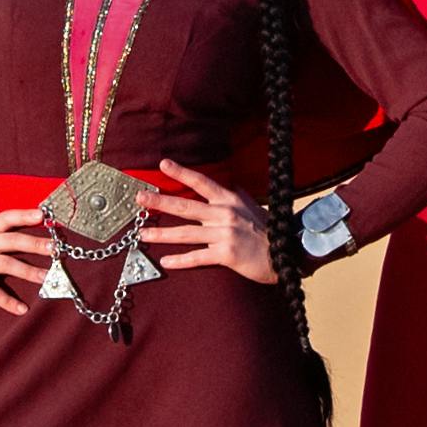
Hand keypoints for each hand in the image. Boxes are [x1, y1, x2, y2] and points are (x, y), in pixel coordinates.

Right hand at [0, 205, 57, 313]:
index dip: (24, 215)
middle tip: (56, 249)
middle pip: (10, 240)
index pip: (6, 217)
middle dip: (34, 244)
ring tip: (46, 279)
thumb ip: (1, 237)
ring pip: (3, 264)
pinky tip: (21, 308)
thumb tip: (35, 239)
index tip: (43, 214)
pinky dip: (6, 300)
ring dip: (27, 271)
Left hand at [141, 162, 276, 282]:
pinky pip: (197, 257)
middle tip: (139, 198)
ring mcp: (224, 234)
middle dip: (159, 202)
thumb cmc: (270, 231)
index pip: (201, 182)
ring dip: (161, 234)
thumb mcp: (254, 207)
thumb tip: (230, 185)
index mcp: (230, 200)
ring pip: (185, 233)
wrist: (287, 253)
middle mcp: (224, 214)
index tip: (163, 164)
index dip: (181, 172)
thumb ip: (239, 197)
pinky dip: (180, 261)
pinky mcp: (226, 254)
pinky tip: (166, 262)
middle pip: (185, 206)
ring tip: (143, 234)